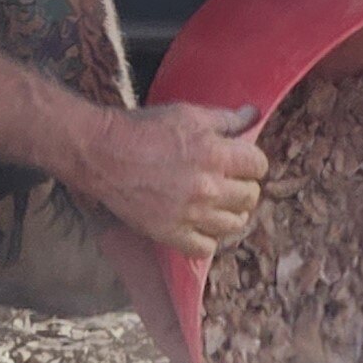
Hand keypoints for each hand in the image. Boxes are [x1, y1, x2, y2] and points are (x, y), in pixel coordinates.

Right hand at [74, 102, 266, 257]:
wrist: (103, 154)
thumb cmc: (144, 129)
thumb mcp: (188, 114)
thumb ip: (225, 119)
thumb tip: (253, 115)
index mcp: (215, 154)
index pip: (259, 166)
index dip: (252, 162)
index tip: (241, 161)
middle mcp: (207, 188)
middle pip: (250, 197)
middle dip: (244, 186)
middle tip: (230, 182)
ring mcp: (189, 214)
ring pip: (234, 224)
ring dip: (230, 213)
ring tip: (218, 204)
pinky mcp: (170, 233)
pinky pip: (205, 247)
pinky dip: (207, 238)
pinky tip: (199, 224)